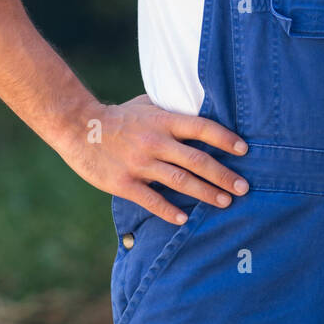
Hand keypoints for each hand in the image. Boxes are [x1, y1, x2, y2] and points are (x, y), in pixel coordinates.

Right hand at [57, 93, 249, 225]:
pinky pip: (152, 200)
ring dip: (206, 193)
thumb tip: (199, 107)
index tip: (244, 150)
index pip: (202, 128)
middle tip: (244, 187)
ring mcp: (140, 163)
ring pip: (180, 181)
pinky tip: (184, 219)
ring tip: (225, 202)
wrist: (78, 127)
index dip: (225, 139)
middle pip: (197, 160)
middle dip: (223, 175)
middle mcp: (155, 142)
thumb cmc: (118, 115)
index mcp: (163, 121)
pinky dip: (169, 211)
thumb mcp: (147, 104)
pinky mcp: (124, 183)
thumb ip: (171, 109)